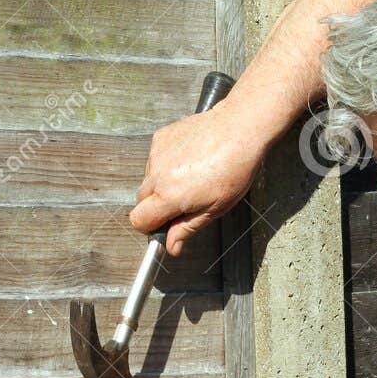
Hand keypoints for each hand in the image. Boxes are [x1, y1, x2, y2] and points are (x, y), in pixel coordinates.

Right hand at [128, 100, 262, 255]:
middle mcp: (157, 174)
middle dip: (156, 207)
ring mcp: (156, 154)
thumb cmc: (234, 170)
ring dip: (162, 184)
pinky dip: (166, 164)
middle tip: (183, 203)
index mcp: (170, 196)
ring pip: (148, 179)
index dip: (150, 227)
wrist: (238, 130)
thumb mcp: (214, 209)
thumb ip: (187, 228)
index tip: (164, 226)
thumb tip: (171, 247)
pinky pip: (154, 159)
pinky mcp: (160, 138)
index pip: (139, 220)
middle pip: (140, 201)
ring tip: (191, 177)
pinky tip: (188, 161)